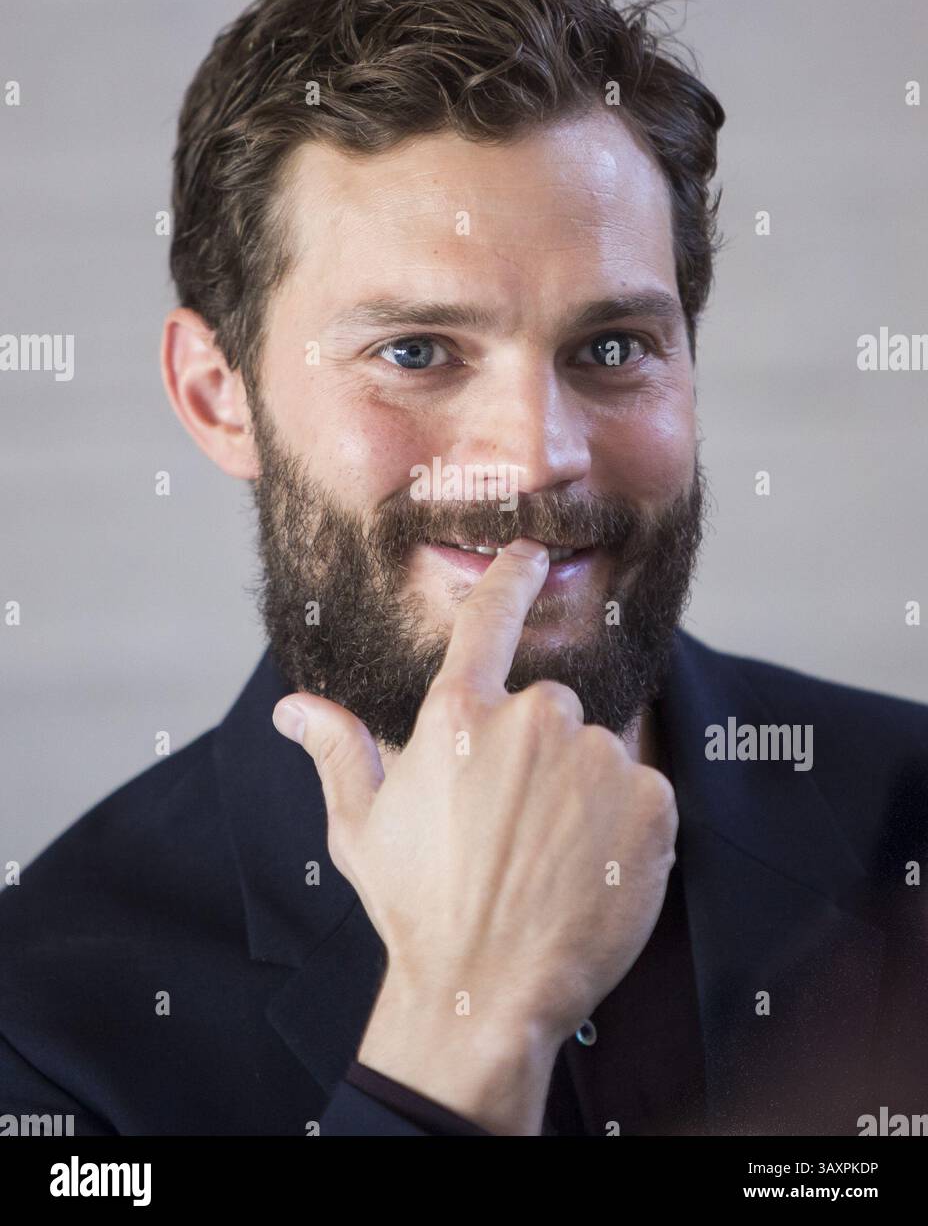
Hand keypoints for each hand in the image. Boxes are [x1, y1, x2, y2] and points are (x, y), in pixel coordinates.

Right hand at [273, 537, 677, 1130]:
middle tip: (512, 825)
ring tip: (549, 856)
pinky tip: (589, 869)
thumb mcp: (361, 829)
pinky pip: (643, 792)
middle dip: (536, 753)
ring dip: (582, 790)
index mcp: (459, 715)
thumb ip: (338, 751)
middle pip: (549, 707)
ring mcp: (595, 759)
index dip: (512, 578)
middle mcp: (532, 719)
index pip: (489, 620)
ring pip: (597, 752)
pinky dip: (625, 824)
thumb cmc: (417, 910)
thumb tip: (294, 707)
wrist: (486, 995)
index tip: (532, 551)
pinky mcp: (649, 802)